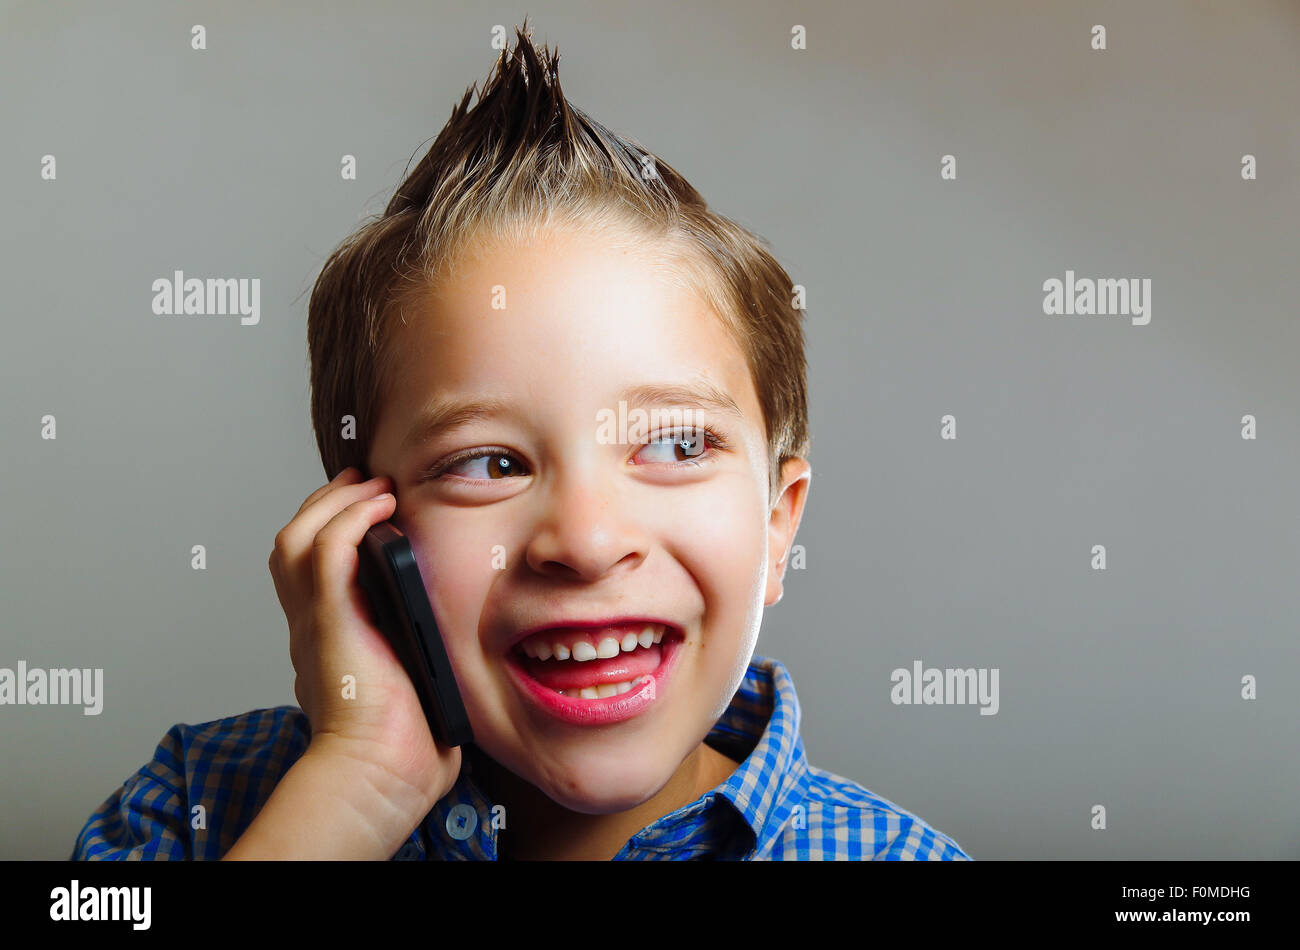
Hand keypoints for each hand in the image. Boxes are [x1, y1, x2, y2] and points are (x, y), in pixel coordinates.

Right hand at [267, 467, 461, 816]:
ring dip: (337, 502)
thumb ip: (423, 648)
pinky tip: (380, 502)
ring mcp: (317, 622)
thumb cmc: (404, 750)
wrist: (378, 780)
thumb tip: (456, 627)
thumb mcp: (416, 681)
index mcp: (333, 637)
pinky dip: (349, 517)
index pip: (319, 566)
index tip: (374, 504)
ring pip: (300, 537)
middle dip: (332, 504)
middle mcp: (315, 625)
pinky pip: (325, 551)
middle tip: (369, 482)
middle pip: (299, 542)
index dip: (338, 528)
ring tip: (375, 484)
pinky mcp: (330, 621)